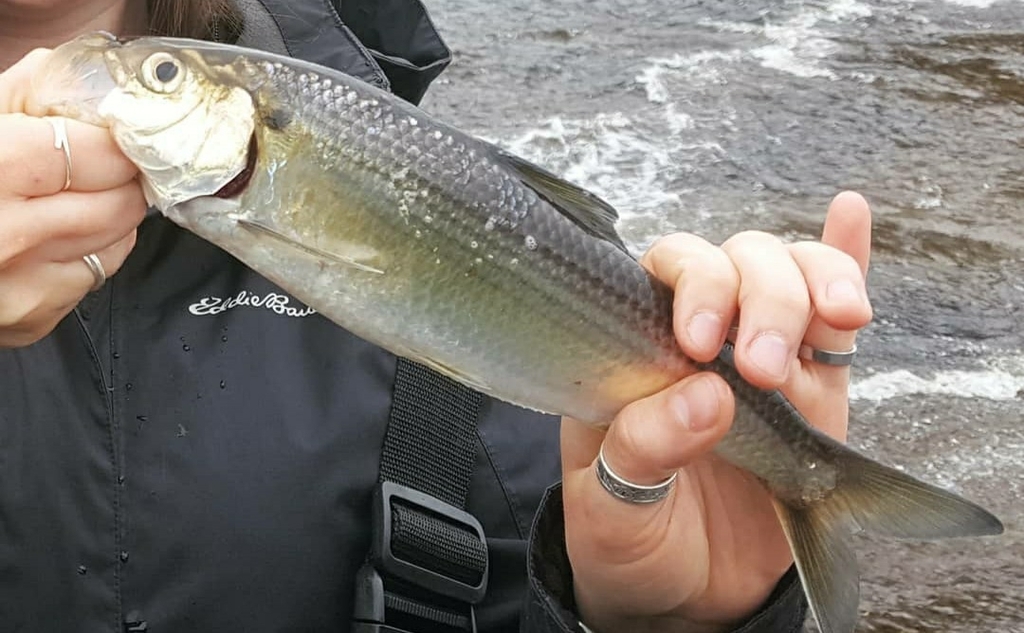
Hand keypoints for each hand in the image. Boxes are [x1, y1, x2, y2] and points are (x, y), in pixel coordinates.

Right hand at [0, 50, 145, 347]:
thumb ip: (28, 93)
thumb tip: (92, 87)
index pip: (102, 154)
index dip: (114, 143)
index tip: (114, 137)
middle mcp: (10, 235)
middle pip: (120, 203)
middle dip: (120, 181)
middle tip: (102, 167)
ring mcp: (23, 286)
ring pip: (117, 243)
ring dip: (109, 218)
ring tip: (69, 200)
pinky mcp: (30, 319)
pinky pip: (92, 279)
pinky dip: (86, 255)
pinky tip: (50, 238)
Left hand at [561, 192, 872, 631]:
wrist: (682, 600)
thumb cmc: (628, 544)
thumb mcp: (609, 510)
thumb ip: (644, 449)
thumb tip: (707, 395)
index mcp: (633, 353)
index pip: (662, 272)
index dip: (694, 284)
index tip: (701, 340)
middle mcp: (697, 341)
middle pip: (739, 262)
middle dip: (765, 298)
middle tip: (764, 369)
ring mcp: (759, 361)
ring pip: (793, 276)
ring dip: (817, 286)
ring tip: (837, 324)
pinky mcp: (812, 395)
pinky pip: (831, 319)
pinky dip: (845, 265)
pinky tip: (849, 217)